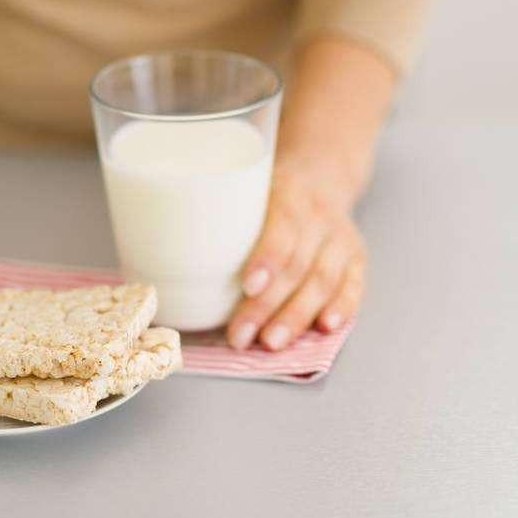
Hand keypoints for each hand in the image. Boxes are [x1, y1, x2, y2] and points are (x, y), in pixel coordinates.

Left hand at [226, 153, 365, 350]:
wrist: (320, 175)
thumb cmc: (266, 194)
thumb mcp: (243, 190)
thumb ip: (217, 216)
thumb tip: (160, 257)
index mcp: (287, 195)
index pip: (282, 229)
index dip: (267, 259)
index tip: (247, 287)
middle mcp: (319, 217)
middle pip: (298, 265)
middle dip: (269, 306)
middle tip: (242, 336)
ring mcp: (341, 238)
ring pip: (324, 281)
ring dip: (297, 316)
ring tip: (272, 342)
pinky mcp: (356, 258)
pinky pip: (353, 286)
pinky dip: (342, 308)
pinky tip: (324, 328)